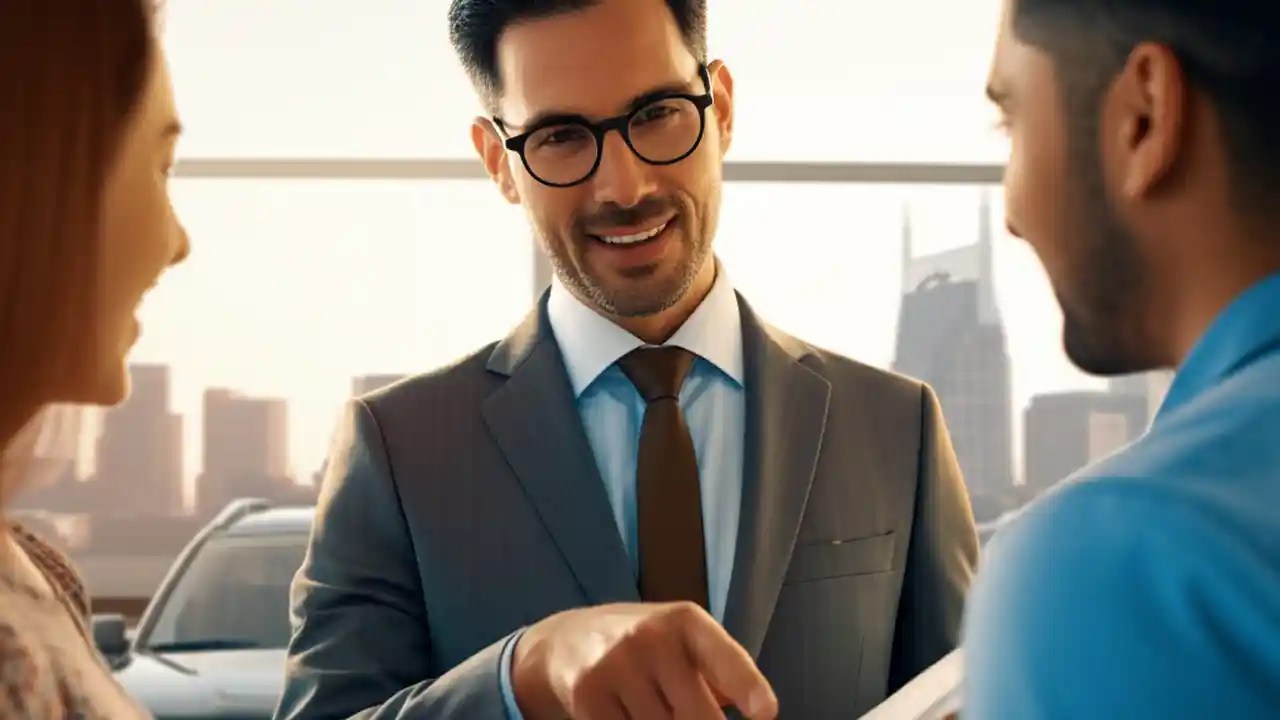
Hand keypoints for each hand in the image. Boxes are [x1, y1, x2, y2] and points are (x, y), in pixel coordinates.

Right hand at [512, 602, 777, 719]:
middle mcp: (652, 637)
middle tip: (688, 715)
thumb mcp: (684, 643)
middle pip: (699, 717)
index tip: (765, 713)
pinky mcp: (588, 695)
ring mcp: (616, 665)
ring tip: (654, 710)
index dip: (750, 690)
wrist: (567, 639)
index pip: (727, 660)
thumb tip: (756, 711)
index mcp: (686, 621)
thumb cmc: (645, 647)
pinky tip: (629, 715)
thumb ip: (721, 675)